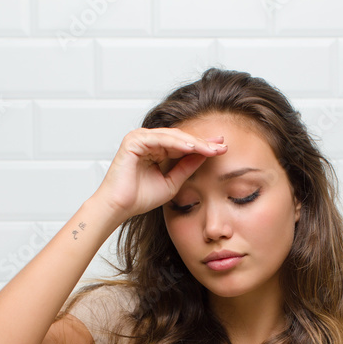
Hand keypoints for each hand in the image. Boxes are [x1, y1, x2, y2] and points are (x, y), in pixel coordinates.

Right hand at [89, 127, 227, 222]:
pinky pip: (159, 139)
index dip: (203, 147)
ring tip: (210, 148)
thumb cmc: (139, 198)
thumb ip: (187, 168)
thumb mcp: (172, 182)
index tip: (222, 149)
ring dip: (193, 142)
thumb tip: (205, 156)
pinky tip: (192, 148)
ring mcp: (140, 138)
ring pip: (172, 136)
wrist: (119, 208)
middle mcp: (148, 141)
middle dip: (202, 142)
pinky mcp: (133, 140)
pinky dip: (176, 143)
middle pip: (180, 137)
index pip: (183, 144)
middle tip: (222, 145)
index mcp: (156, 149)